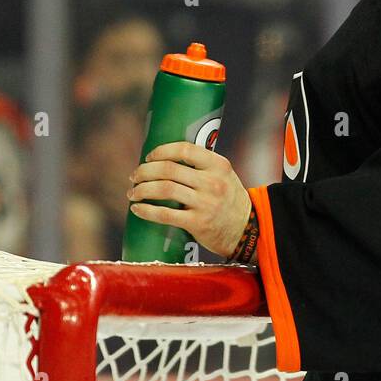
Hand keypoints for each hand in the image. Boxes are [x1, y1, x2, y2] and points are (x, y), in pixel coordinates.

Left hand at [128, 141, 252, 257]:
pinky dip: (146, 210)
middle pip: (169, 169)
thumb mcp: (225, 176)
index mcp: (219, 165)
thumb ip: (203, 167)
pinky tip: (137, 209)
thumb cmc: (230, 201)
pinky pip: (165, 214)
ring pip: (164, 189)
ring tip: (133, 193)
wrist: (247, 229)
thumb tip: (166, 160)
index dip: (162, 151)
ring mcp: (205, 203)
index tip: (149, 157)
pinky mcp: (198, 223)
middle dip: (145, 171)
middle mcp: (213, 182)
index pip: (185, 150)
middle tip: (135, 177)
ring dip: (142, 190)